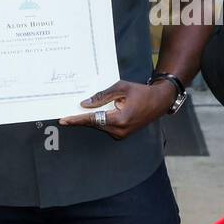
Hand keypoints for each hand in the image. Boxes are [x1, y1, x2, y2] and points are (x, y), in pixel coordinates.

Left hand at [59, 80, 174, 139]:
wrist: (159, 102)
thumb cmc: (141, 92)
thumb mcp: (121, 88)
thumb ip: (102, 96)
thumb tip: (85, 104)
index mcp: (120, 119)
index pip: (93, 120)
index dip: (77, 119)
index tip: (64, 120)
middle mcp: (120, 130)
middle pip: (94, 124)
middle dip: (82, 118)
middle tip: (68, 112)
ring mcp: (121, 135)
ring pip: (99, 126)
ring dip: (91, 118)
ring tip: (85, 110)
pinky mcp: (122, 135)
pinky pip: (105, 127)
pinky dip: (99, 120)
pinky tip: (97, 112)